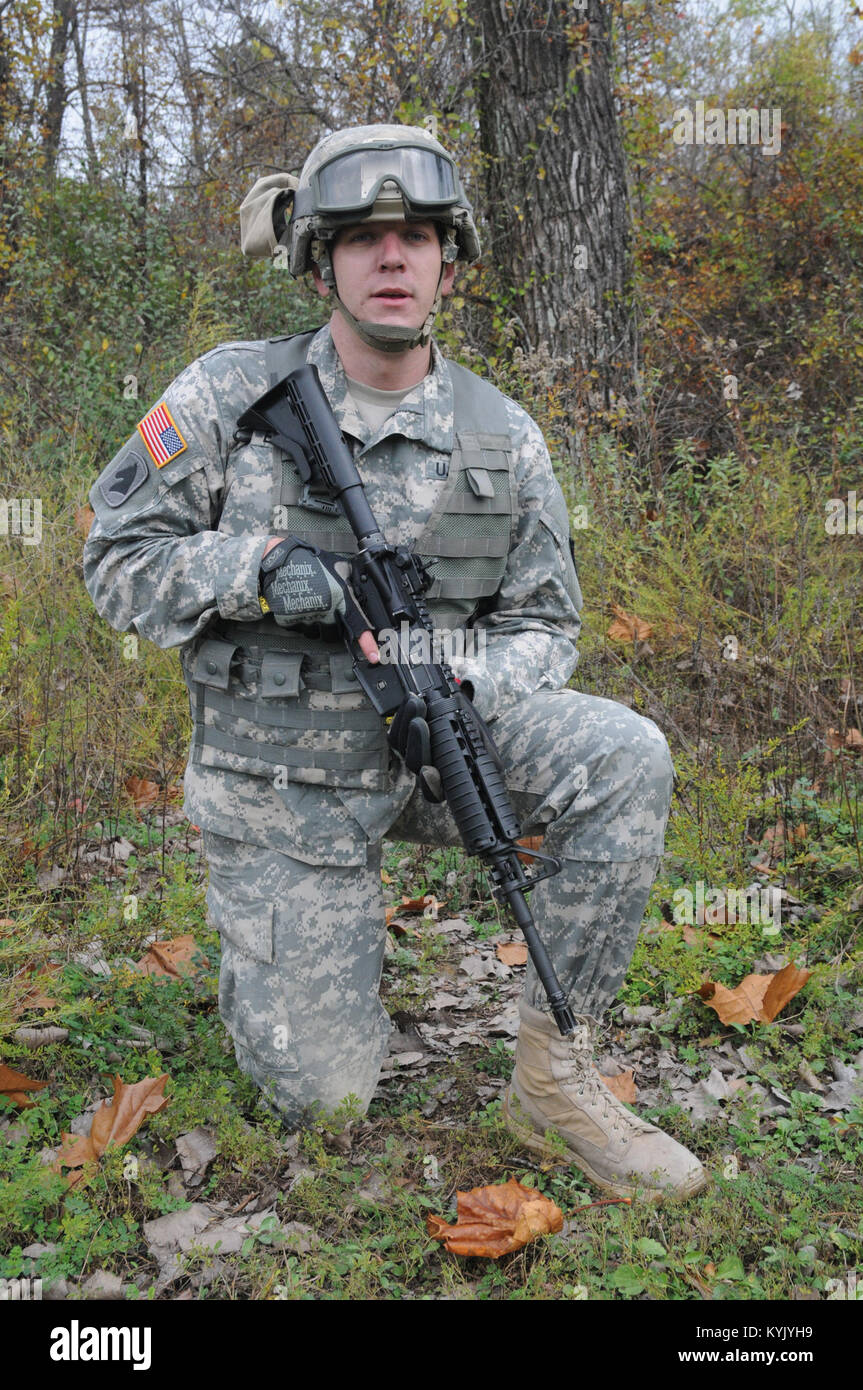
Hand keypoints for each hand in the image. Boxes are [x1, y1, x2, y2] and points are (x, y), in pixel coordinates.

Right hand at [260, 537, 378, 660]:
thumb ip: (351, 579)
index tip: (374, 656)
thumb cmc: (310, 561)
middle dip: (333, 626)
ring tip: (310, 604)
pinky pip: (299, 628)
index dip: (367, 643)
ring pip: (315, 632)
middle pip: (334, 634)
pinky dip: (299, 620)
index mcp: (340, 598)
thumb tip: (363, 586)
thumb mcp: (338, 565)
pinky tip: (298, 605)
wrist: (280, 562)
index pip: (357, 624)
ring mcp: (306, 618)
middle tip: (326, 610)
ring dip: (315, 624)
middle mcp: (325, 612)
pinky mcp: (290, 621)